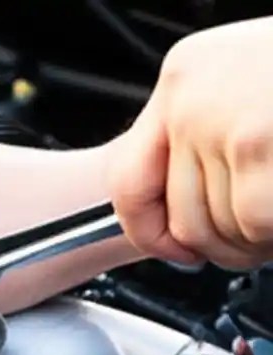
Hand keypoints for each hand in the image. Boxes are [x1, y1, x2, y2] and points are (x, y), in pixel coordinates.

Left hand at [108, 17, 272, 269]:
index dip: (148, 228)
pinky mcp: (257, 146)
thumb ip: (210, 131)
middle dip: (218, 245)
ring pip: (215, 227)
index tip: (174, 248)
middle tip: (253, 242)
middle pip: (178, 212)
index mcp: (184, 75)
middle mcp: (190, 98)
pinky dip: (272, 235)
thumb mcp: (248, 80)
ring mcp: (222, 122)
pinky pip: (252, 223)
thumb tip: (182, 212)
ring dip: (252, 243)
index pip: (127, 176)